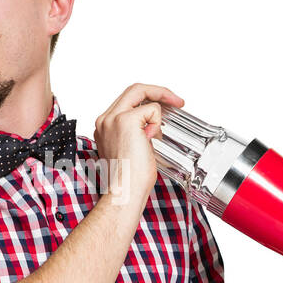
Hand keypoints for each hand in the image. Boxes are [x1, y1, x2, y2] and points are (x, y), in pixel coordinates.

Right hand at [93, 83, 183, 204]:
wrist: (124, 192)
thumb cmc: (129, 179)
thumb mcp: (131, 150)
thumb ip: (135, 134)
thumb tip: (152, 127)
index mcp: (105, 126)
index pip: (127, 100)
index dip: (148, 98)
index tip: (165, 104)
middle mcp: (105, 119)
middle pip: (134, 89)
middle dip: (159, 91)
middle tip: (177, 101)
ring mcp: (114, 118)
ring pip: (142, 93)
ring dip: (159, 109)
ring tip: (158, 133)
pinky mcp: (126, 120)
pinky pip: (152, 109)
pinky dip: (157, 123)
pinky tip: (151, 141)